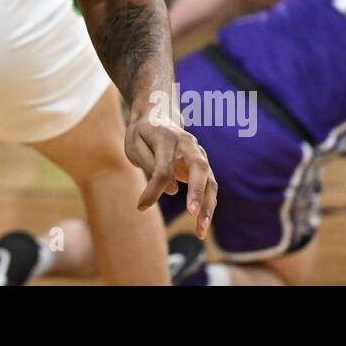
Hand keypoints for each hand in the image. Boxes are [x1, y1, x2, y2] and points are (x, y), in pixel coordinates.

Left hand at [125, 107, 217, 239]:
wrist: (158, 115)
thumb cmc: (142, 134)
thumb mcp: (134, 144)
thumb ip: (149, 164)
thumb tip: (171, 191)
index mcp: (167, 137)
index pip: (163, 167)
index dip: (153, 189)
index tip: (141, 205)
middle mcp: (188, 144)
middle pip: (199, 167)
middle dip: (197, 191)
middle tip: (192, 213)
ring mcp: (199, 154)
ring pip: (210, 180)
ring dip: (207, 206)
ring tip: (200, 231)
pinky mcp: (203, 167)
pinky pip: (210, 188)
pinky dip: (208, 207)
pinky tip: (201, 226)